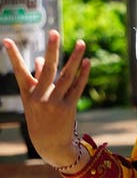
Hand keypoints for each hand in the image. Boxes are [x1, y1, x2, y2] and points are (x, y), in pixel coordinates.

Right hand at [2, 30, 89, 167]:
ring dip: (75, 58)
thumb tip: (41, 60)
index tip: (6, 40)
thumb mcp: (34, 100)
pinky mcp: (68, 108)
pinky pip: (77, 87)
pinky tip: (88, 62)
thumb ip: (38, 79)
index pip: (18, 71)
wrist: (50, 145)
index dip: (12, 56)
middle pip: (48, 69)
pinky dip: (83, 74)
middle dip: (51, 50)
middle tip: (54, 32)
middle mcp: (39, 97)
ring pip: (67, 76)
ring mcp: (54, 103)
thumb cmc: (40, 117)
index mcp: (27, 93)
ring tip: (81, 43)